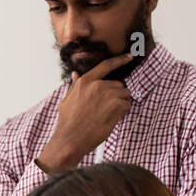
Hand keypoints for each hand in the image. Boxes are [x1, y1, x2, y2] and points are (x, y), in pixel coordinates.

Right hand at [37, 53, 133, 170]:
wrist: (70, 140)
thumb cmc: (67, 123)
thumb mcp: (67, 100)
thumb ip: (74, 86)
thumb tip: (75, 74)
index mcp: (85, 82)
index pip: (106, 66)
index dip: (119, 60)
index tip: (129, 56)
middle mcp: (97, 85)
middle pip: (118, 84)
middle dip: (116, 95)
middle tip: (106, 109)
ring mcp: (108, 94)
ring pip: (125, 94)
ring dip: (120, 104)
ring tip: (108, 114)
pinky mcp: (116, 105)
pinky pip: (127, 105)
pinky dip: (122, 112)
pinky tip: (111, 119)